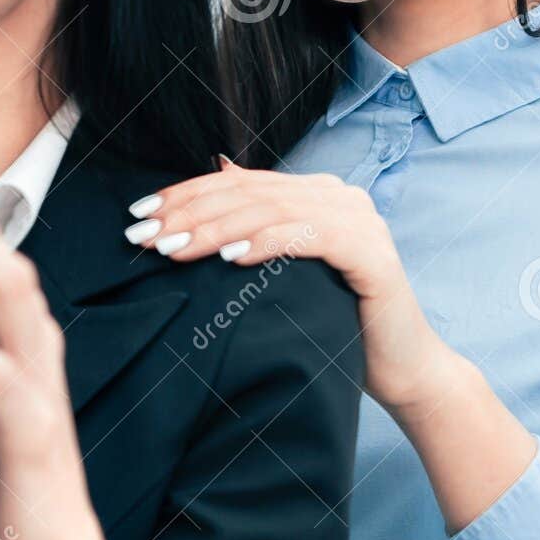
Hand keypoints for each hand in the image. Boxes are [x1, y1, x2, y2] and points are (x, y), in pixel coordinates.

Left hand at [126, 161, 453, 414]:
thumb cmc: (337, 325)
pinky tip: (230, 257)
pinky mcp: (373, 254)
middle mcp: (344, 198)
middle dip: (191, 211)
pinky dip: (267, 242)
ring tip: (175, 250)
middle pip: (253, 191)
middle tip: (145, 236)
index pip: (242, 181)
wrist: (400, 369)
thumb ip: (259, 227)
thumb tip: (216, 170)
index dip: (187, 193)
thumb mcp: (287, 273)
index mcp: (320, 194)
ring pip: (276, 209)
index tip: (139, 216)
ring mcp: (363, 222)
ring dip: (218, 227)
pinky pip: (312, 236)